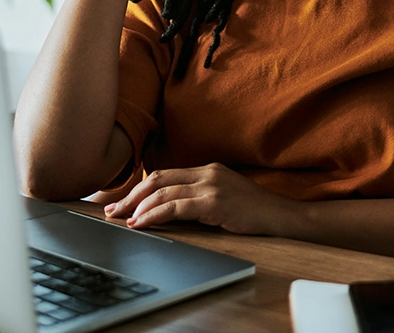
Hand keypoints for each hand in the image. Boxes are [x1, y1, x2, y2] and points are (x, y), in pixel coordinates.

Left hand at [103, 163, 294, 234]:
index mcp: (206, 169)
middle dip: (132, 196)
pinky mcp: (215, 202)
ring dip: (139, 207)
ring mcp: (211, 186)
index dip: (139, 187)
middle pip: (158, 180)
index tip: (123, 201)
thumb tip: (166, 209)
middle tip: (112, 210)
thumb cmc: (253, 212)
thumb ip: (198, 197)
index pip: (164, 174)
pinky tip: (143, 223)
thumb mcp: (222, 197)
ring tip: (124, 219)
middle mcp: (206, 173)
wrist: (282, 216)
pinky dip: (155, 215)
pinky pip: (176, 207)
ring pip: (164, 192)